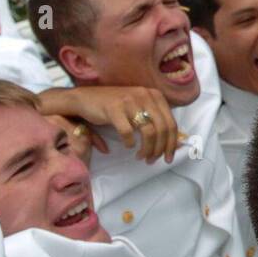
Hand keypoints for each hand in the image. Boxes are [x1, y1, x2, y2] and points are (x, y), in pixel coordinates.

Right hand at [40, 86, 181, 163]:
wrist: (85, 98)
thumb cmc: (115, 107)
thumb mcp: (139, 108)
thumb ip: (155, 120)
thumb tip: (172, 143)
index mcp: (154, 95)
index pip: (171, 123)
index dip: (172, 143)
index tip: (168, 158)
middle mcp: (145, 95)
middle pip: (163, 129)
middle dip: (160, 149)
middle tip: (152, 160)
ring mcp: (130, 101)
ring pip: (149, 132)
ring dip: (147, 149)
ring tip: (141, 157)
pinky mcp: (114, 108)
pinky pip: (128, 131)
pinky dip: (130, 142)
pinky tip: (128, 146)